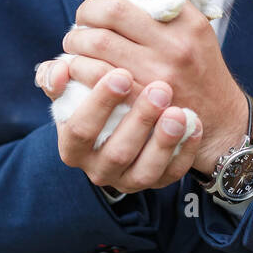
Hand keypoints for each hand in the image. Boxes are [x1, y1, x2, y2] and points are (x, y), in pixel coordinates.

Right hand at [35, 54, 203, 192]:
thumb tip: (60, 71)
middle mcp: (98, 169)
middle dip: (139, 120)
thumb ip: (58, 75)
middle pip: (117, 151)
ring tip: (178, 111)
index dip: (99, 103)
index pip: (81, 130)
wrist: (127, 119)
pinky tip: (194, 123)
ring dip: (163, 141)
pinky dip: (186, 150)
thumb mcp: (74, 87)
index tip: (122, 74)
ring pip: (145, 170)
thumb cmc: (97, 98)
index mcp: (73, 146)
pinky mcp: (158, 181)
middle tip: (159, 88)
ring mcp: (129, 180)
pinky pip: (173, 173)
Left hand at [60, 0, 246, 176]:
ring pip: (98, 41)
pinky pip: (96, 74)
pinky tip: (80, 67)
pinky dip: (79, 67)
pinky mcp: (142, 100)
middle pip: (112, 9)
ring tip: (76, 43)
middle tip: (83, 20)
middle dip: (87, 11)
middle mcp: (175, 43)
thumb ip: (165, 9)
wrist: (221, 121)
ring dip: (77, 39)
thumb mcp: (196, 32)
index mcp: (188, 19)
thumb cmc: (201, 72)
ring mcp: (158, 73)